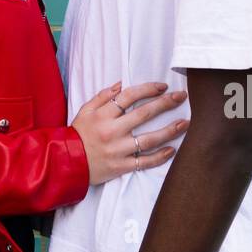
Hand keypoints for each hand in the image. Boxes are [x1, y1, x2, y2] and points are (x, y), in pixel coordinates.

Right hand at [70, 81, 188, 185]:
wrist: (66, 162)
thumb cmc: (77, 134)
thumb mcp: (85, 110)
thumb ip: (102, 96)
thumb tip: (121, 84)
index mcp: (103, 115)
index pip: (130, 96)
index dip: (148, 89)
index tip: (163, 86)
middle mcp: (112, 131)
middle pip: (144, 114)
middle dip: (165, 104)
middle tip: (182, 97)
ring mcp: (118, 150)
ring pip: (149, 139)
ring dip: (170, 130)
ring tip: (185, 123)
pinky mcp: (121, 166)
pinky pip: (144, 162)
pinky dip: (159, 157)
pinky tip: (172, 150)